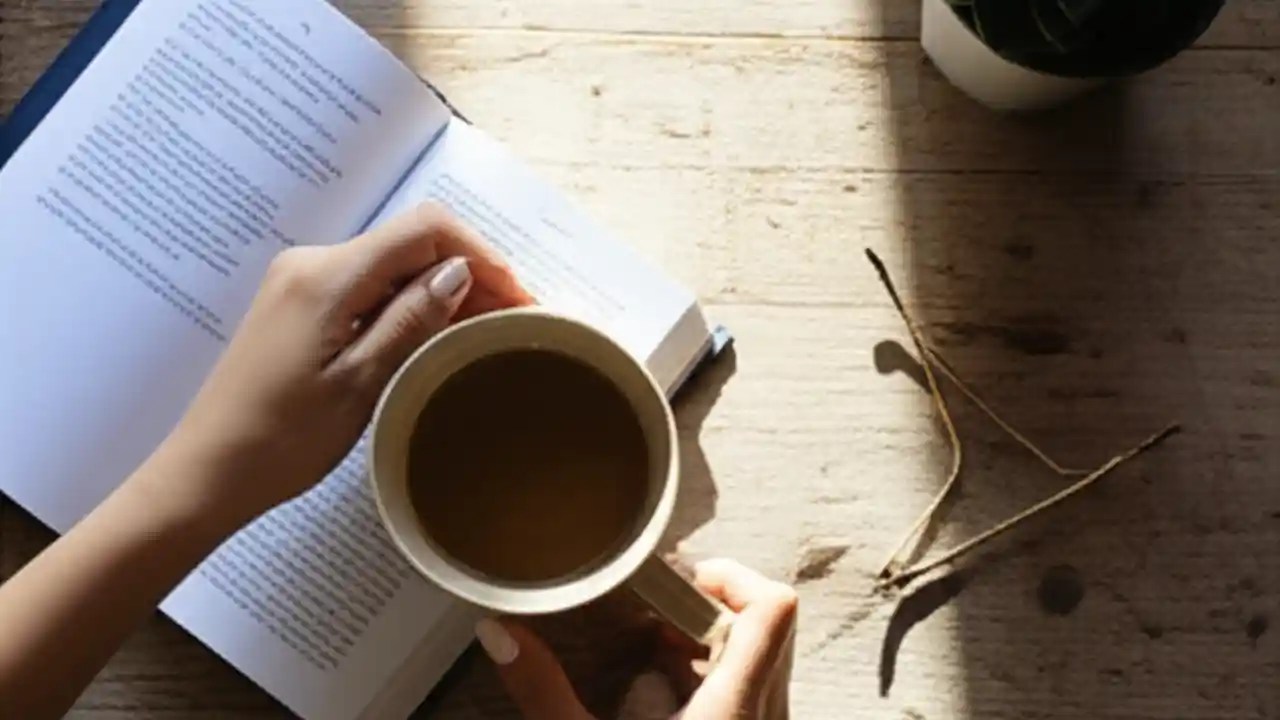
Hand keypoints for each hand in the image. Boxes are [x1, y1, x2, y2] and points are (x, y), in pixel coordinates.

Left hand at [149, 202, 531, 523]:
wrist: (208, 472)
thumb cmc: (282, 439)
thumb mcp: (360, 383)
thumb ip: (411, 320)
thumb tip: (459, 273)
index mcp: (327, 276)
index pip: (423, 229)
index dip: (480, 254)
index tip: (517, 296)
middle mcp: (313, 262)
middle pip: (410, 241)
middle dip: (468, 271)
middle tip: (513, 319)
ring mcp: (303, 281)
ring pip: (393, 265)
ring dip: (442, 288)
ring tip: (484, 330)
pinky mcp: (300, 305)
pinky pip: (369, 287)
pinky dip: (410, 303)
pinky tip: (436, 334)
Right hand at [476, 559, 796, 718]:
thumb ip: (542, 691)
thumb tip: (502, 637)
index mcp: (735, 708)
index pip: (774, 607)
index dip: (732, 576)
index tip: (681, 578)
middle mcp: (765, 719)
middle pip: (767, 626)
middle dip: (708, 608)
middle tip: (655, 610)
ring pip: (760, 662)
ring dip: (707, 646)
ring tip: (650, 652)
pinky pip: (747, 695)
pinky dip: (707, 680)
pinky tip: (656, 699)